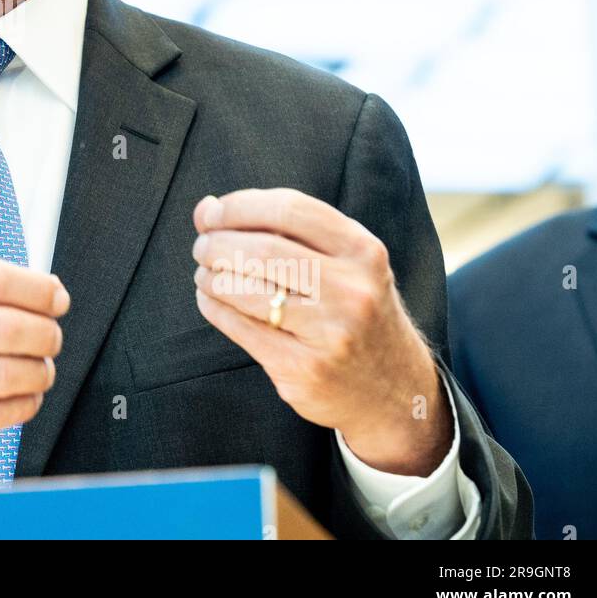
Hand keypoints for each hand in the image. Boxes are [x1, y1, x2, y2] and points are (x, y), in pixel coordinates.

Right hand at [0, 259, 68, 492]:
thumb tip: (36, 288)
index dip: (36, 288)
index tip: (56, 297)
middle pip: (7, 328)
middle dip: (45, 333)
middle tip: (51, 337)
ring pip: (7, 374)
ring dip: (39, 372)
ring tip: (40, 369)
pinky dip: (23, 405)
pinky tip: (23, 397)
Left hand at [191, 188, 451, 475]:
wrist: (394, 390)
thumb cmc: (353, 310)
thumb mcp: (340, 262)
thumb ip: (279, 229)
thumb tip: (206, 208)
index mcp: (363, 251)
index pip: (288, 210)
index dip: (238, 207)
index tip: (212, 213)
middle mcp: (353, 290)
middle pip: (262, 250)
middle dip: (217, 243)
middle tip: (202, 247)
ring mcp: (331, 333)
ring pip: (245, 290)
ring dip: (210, 276)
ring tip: (205, 273)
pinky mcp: (304, 370)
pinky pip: (240, 328)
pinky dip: (214, 307)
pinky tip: (211, 299)